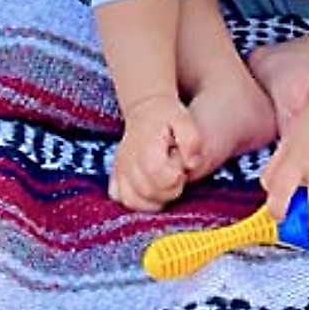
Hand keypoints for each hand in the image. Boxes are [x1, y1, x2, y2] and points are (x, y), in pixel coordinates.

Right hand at [109, 94, 202, 211]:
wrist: (146, 108)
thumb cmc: (169, 116)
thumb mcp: (186, 121)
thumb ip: (192, 142)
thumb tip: (191, 165)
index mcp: (146, 146)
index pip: (158, 176)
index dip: (175, 180)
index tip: (182, 172)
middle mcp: (128, 159)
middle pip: (146, 191)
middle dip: (168, 191)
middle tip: (177, 178)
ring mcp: (119, 168)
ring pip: (131, 199)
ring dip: (152, 201)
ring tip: (165, 187)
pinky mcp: (116, 173)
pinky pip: (119, 196)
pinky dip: (135, 201)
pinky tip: (149, 192)